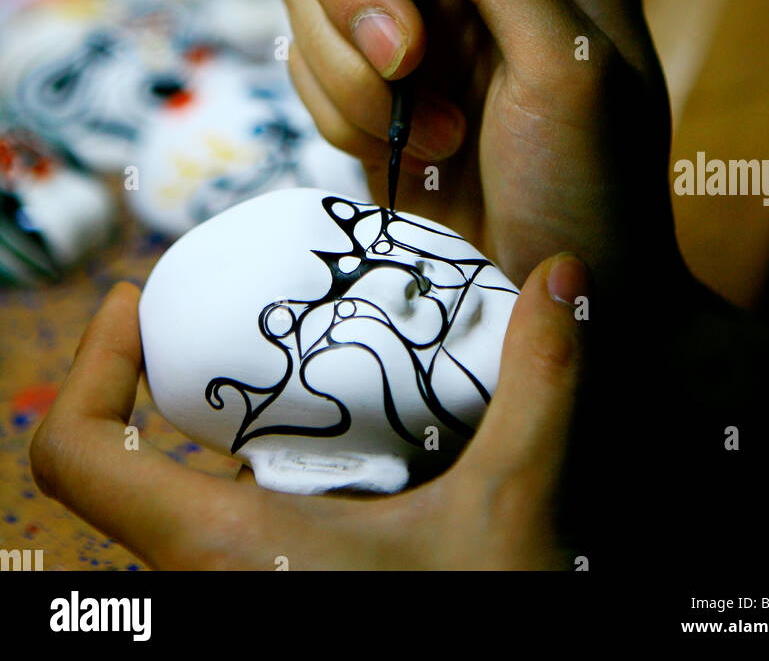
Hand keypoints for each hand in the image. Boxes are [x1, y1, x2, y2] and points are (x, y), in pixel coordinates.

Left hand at [31, 256, 586, 570]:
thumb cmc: (467, 642)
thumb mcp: (509, 516)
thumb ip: (537, 389)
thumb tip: (560, 277)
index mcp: (216, 551)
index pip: (76, 454)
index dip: (89, 364)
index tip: (139, 303)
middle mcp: (201, 584)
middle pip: (146, 469)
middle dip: (204, 394)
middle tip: (264, 329)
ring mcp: (234, 602)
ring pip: (199, 512)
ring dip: (245, 451)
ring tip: (319, 392)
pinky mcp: (273, 612)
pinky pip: (237, 547)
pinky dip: (273, 498)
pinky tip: (354, 473)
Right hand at [282, 0, 684, 294]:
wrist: (555, 297)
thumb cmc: (592, 185)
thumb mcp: (561, 64)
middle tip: (403, 59)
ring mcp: (414, 19)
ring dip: (348, 64)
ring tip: (425, 132)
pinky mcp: (366, 78)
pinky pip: (304, 53)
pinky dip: (334, 105)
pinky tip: (402, 153)